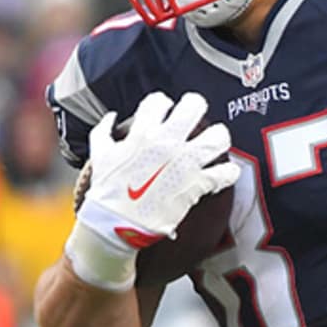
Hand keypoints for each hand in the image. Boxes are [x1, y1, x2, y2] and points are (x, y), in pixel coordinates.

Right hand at [65, 91, 238, 290]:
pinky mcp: (197, 185)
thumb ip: (103, 132)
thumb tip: (111, 117)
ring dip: (218, 139)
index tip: (165, 113)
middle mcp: (168, 143)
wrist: (114, 224)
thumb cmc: (106, 191)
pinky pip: (226, 173)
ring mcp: (185, 163)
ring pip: (219, 136)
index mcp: (143, 133)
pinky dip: (228, 174)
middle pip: (195, 106)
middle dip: (195, 110)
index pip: (160, 101)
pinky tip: (222, 175)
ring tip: (213, 144)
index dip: (163, 105)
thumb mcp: (99, 155)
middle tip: (193, 120)